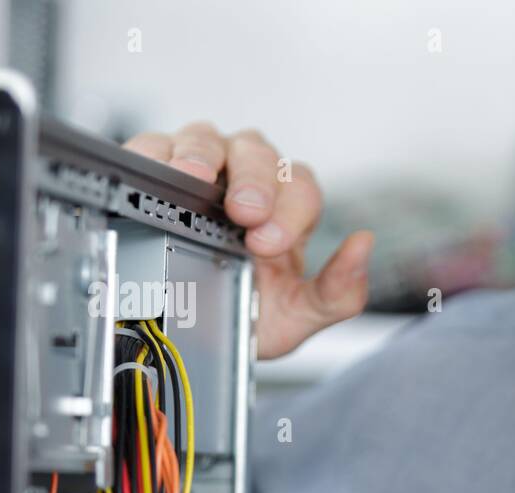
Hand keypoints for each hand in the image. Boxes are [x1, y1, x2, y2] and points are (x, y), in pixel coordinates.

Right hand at [124, 123, 373, 357]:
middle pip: (257, 153)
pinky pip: (153, 146)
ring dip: (201, 156)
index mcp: (288, 207)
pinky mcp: (158, 167)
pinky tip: (154, 172)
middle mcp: (249, 177)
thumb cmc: (248, 313)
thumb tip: (363, 245)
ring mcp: (203, 167)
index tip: (269, 242)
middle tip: (244, 212)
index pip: (300, 188)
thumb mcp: (297, 316)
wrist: (190, 330)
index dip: (289, 211)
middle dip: (253, 180)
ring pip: (207, 139)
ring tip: (194, 178)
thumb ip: (339, 291)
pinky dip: (152, 154)